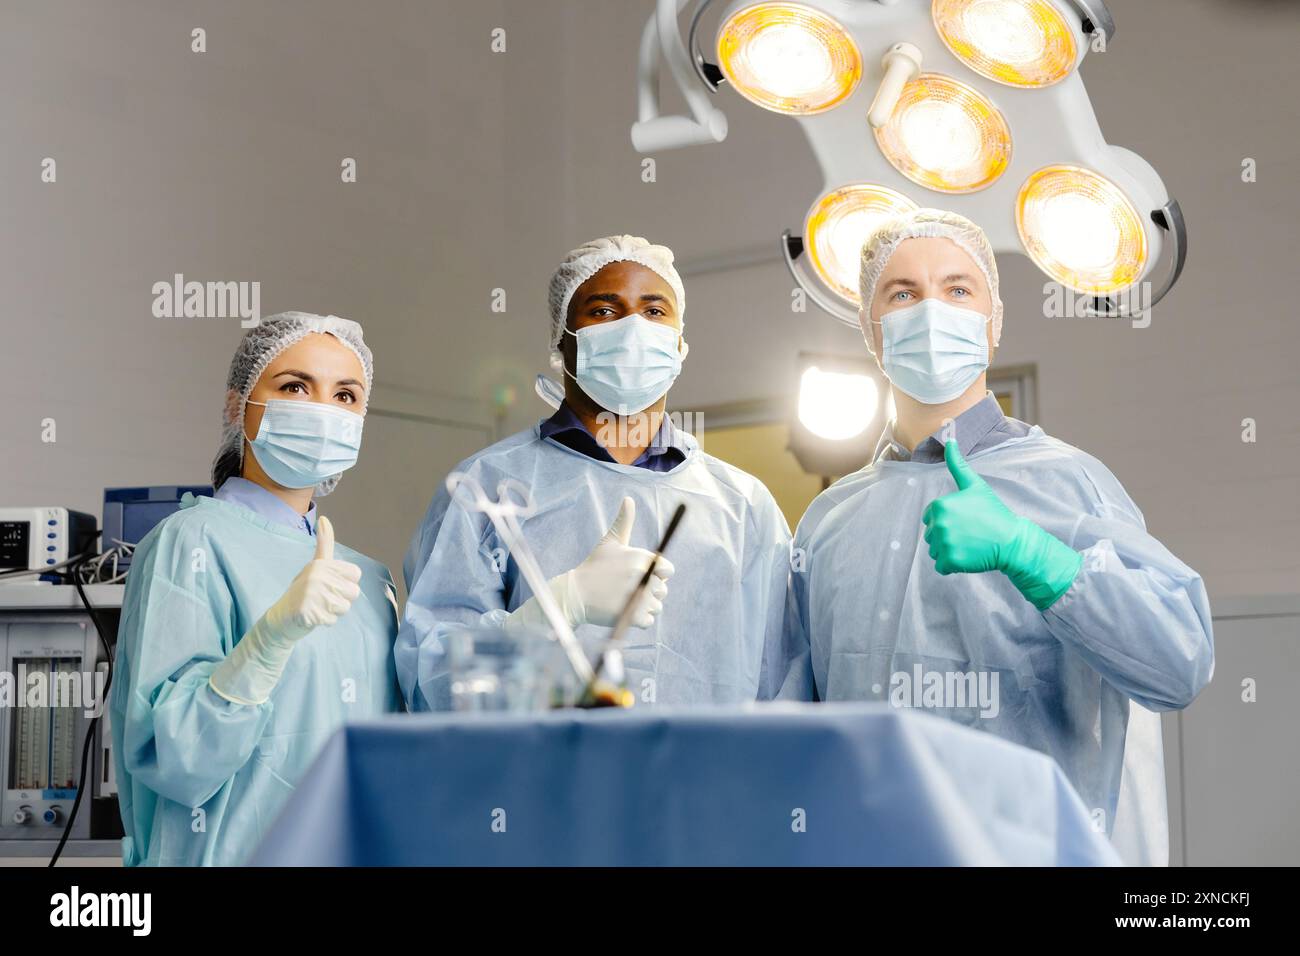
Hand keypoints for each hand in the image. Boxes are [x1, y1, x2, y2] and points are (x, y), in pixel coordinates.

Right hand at [210, 515, 362, 704]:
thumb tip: (324, 518)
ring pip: (345, 607)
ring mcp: (312, 592)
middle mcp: (317, 575)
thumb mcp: (315, 566)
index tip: (330, 584)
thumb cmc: (303, 591)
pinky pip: (332, 619)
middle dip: (341, 600)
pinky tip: (311, 616)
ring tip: (317, 607)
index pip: (356, 574)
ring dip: (333, 611)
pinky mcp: (308, 610)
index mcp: (321, 564)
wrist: (281, 618)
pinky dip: (324, 622)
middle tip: (322, 599)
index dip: (346, 583)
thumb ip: (324, 544)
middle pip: (354, 592)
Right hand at [569, 498, 672, 627]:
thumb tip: (628, 499)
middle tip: (626, 589)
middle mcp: (642, 577)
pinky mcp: (632, 616)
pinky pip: (648, 620)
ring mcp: (638, 597)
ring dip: (643, 606)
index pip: (667, 570)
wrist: (575, 593)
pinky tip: (623, 610)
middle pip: (662, 590)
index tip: (640, 575)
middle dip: (648, 591)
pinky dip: (638, 619)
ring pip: (656, 606)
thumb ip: (623, 521)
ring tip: (623, 599)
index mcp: (641, 558)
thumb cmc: (594, 566)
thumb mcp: (610, 542)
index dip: (657, 574)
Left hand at [922, 442, 1081, 609]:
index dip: (948, 519)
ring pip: (935, 551)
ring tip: (970, 544)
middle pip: (931, 535)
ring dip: (949, 551)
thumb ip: (957, 464)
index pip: (931, 517)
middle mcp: (937, 525)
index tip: (966, 519)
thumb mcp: (975, 486)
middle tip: (970, 532)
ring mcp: (944, 544)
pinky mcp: (950, 562)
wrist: (1011, 540)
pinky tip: (970, 556)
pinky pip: (942, 566)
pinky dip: (953, 565)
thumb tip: (949, 437)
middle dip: (948, 535)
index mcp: (939, 506)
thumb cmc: (993, 512)